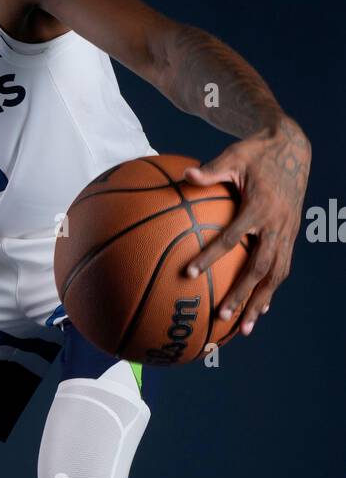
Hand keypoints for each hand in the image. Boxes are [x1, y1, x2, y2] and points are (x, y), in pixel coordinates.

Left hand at [181, 115, 310, 334]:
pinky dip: (270, 291)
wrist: (294, 148)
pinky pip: (282, 268)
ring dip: (259, 303)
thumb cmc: (257, 151)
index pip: (232, 237)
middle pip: (259, 267)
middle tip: (220, 316)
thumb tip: (184, 175)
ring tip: (243, 329)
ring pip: (275, 275)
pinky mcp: (292, 236)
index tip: (188, 273)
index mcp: (260, 206)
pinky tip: (258, 310)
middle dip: (240, 294)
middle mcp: (277, 224)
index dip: (210, 256)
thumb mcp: (234, 155)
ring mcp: (288, 233)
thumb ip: (210, 169)